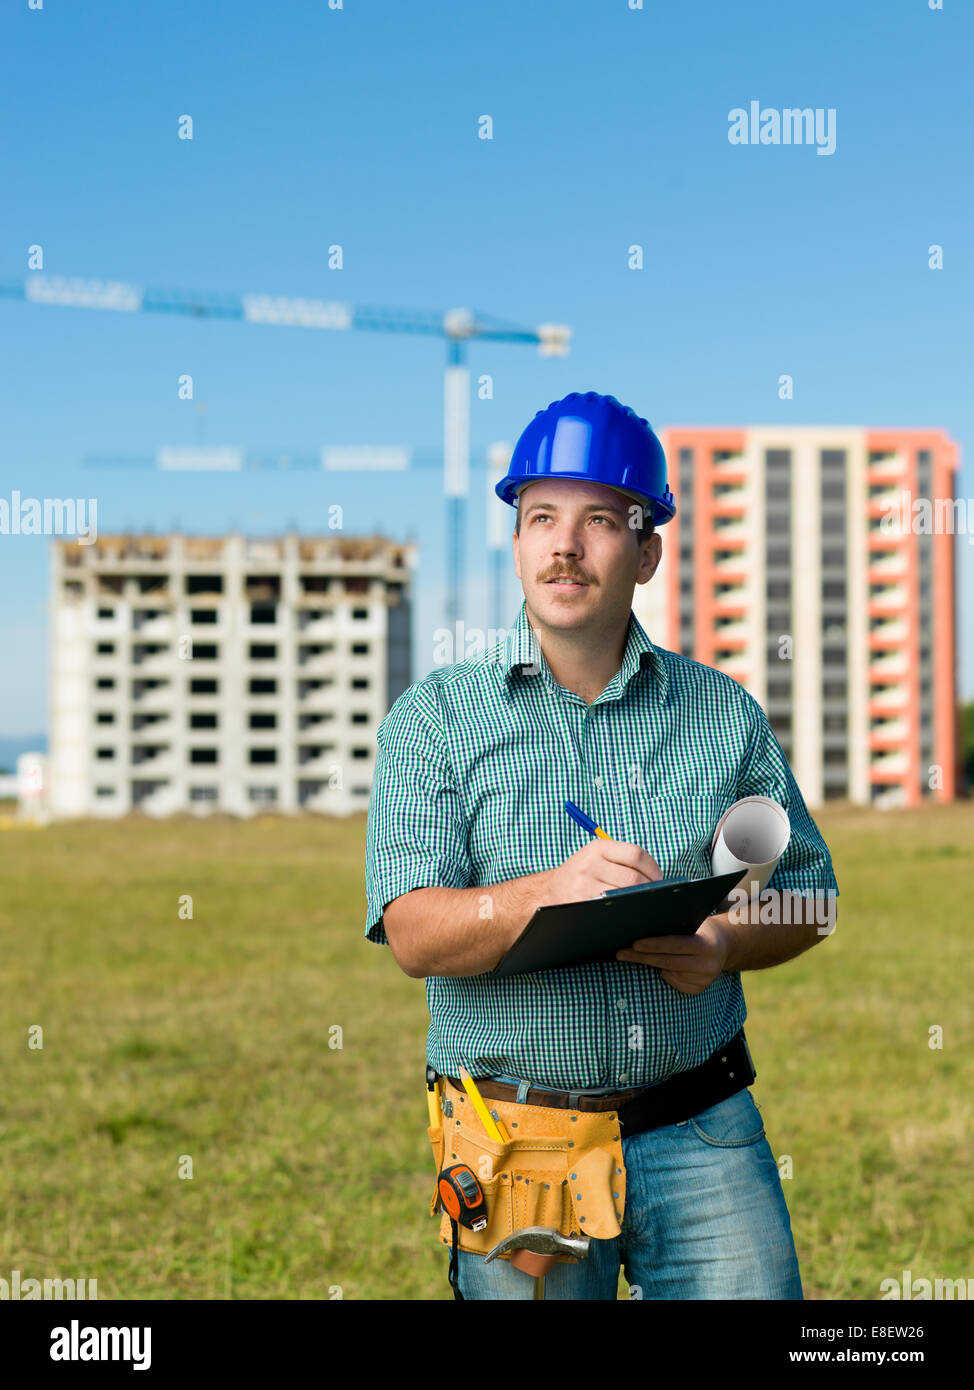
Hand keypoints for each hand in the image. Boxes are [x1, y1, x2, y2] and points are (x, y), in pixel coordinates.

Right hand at [542, 838, 662, 905]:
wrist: (545, 893)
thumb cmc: (579, 876)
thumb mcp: (594, 857)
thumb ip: (621, 860)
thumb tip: (657, 876)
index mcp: (597, 847)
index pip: (635, 853)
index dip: (653, 868)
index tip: (659, 879)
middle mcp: (589, 864)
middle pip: (633, 877)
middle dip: (649, 889)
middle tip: (654, 896)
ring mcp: (584, 885)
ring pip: (624, 895)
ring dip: (639, 902)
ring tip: (644, 905)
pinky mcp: (581, 904)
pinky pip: (611, 908)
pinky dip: (624, 911)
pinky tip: (628, 913)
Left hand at [615, 914, 730, 994]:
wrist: (724, 947)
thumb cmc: (700, 930)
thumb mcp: (694, 924)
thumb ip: (676, 927)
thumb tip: (642, 925)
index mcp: (706, 945)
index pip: (675, 945)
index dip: (654, 945)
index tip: (634, 944)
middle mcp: (707, 965)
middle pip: (666, 962)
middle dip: (641, 957)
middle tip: (620, 953)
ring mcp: (704, 980)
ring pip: (667, 973)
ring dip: (651, 964)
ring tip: (636, 955)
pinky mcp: (698, 989)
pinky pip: (673, 981)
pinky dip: (666, 973)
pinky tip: (668, 966)